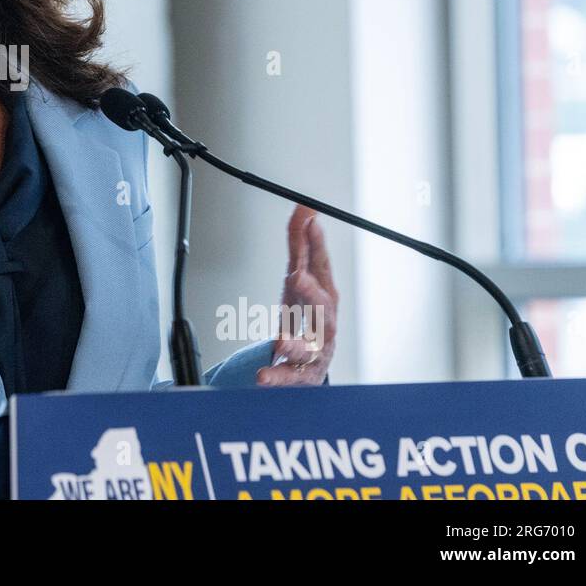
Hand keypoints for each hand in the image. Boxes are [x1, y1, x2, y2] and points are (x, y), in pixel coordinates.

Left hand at [256, 206, 337, 386]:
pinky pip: (288, 378)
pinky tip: (261, 378)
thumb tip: (304, 208)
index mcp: (323, 295)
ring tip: (278, 342)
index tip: (310, 221)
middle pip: (322, 308)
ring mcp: (315, 351)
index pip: (321, 266)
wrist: (313, 363)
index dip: (317, 244)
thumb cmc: (308, 316)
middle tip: (296, 277)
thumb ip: (299, 245)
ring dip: (293, 344)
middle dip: (311, 292)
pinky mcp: (301, 375)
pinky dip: (275, 378)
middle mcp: (324, 323)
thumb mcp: (300, 279)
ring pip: (307, 348)